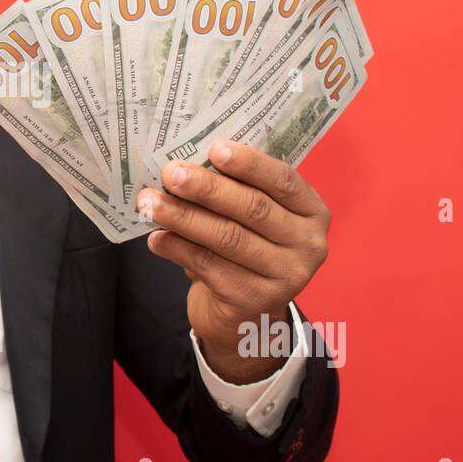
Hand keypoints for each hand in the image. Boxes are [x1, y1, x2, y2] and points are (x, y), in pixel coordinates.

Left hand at [135, 140, 329, 377]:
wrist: (245, 312)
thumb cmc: (246, 247)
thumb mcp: (254, 217)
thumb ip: (235, 190)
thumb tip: (185, 164)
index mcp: (312, 212)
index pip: (284, 181)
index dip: (250, 164)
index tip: (215, 149)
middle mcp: (308, 245)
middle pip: (253, 208)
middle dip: (207, 188)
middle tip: (170, 173)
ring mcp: (285, 276)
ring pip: (227, 238)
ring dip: (183, 217)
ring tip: (150, 203)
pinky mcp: (254, 300)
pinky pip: (209, 266)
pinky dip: (178, 248)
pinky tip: (156, 238)